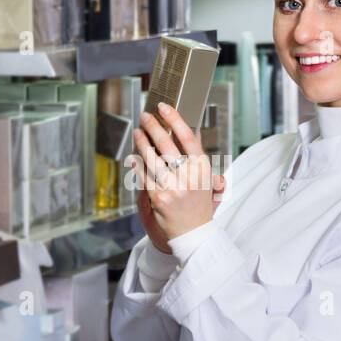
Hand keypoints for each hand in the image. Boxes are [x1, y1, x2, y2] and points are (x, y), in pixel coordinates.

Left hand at [126, 104, 216, 248]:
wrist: (192, 233)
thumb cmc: (198, 204)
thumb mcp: (206, 179)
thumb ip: (198, 156)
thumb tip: (193, 131)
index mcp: (202, 168)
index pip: (188, 137)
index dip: (174, 119)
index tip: (164, 107)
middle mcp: (188, 176)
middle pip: (166, 143)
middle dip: (152, 126)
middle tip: (145, 116)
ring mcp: (172, 186)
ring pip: (151, 157)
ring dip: (141, 142)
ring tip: (137, 132)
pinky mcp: (158, 197)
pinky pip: (143, 175)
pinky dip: (137, 163)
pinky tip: (134, 156)